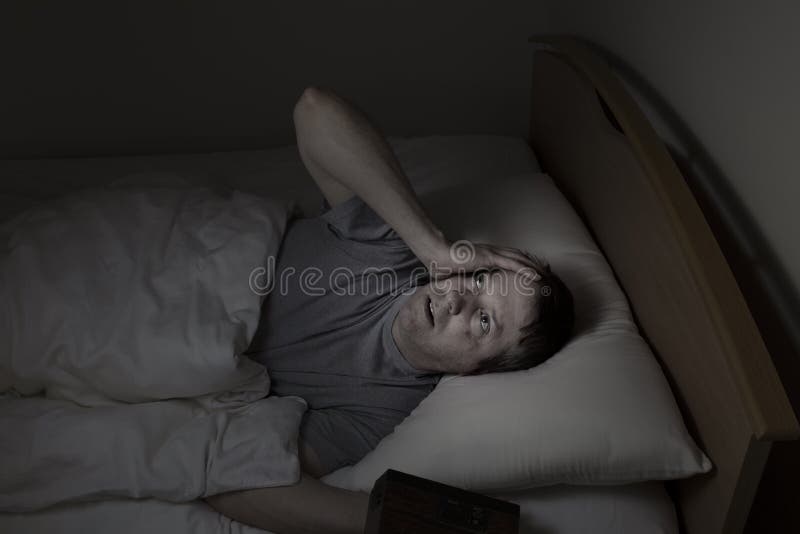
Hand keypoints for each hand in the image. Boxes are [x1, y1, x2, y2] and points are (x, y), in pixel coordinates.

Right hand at [423, 239, 541, 280]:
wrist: (436, 252)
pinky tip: (537, 276)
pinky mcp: (489, 258)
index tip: (534, 272)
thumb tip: (462, 296)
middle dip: (534, 265)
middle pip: (519, 257)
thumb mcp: (456, 275)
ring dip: (535, 267)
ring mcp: (492, 253)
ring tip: (548, 276)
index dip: (523, 264)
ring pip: (520, 260)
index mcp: (486, 255)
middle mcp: (492, 252)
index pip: (510, 258)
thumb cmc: (442, 263)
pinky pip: (512, 264)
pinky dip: (526, 269)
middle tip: (549, 274)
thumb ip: (463, 282)